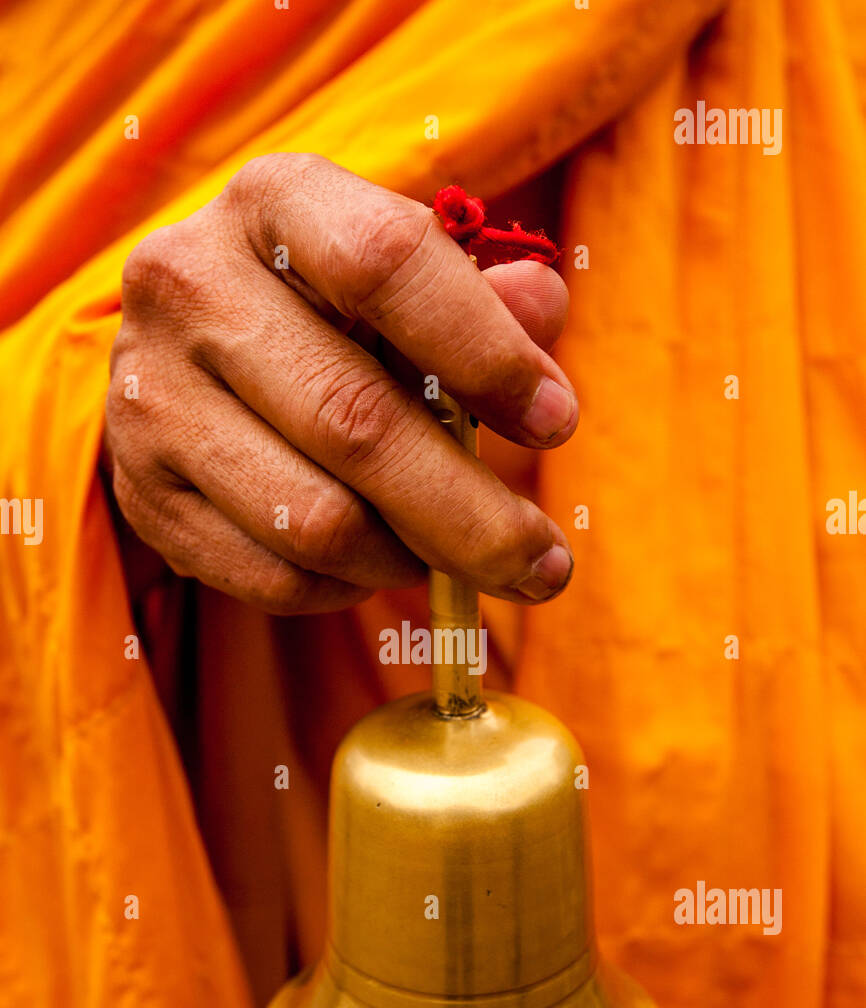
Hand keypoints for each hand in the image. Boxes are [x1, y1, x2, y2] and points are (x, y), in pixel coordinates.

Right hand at [105, 154, 577, 613]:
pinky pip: (273, 575)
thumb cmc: (328, 311)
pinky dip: (347, 588)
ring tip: (451, 555)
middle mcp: (190, 284)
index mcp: (273, 202)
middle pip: (356, 423)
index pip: (386, 264)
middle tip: (544, 566)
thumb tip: (540, 310)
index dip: (485, 352)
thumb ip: (482, 293)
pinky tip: (376, 564)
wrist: (188, 356)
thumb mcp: (403, 278)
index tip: (557, 423)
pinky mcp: (142, 490)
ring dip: (410, 558)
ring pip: (318, 520)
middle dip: (473, 515)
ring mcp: (151, 394)